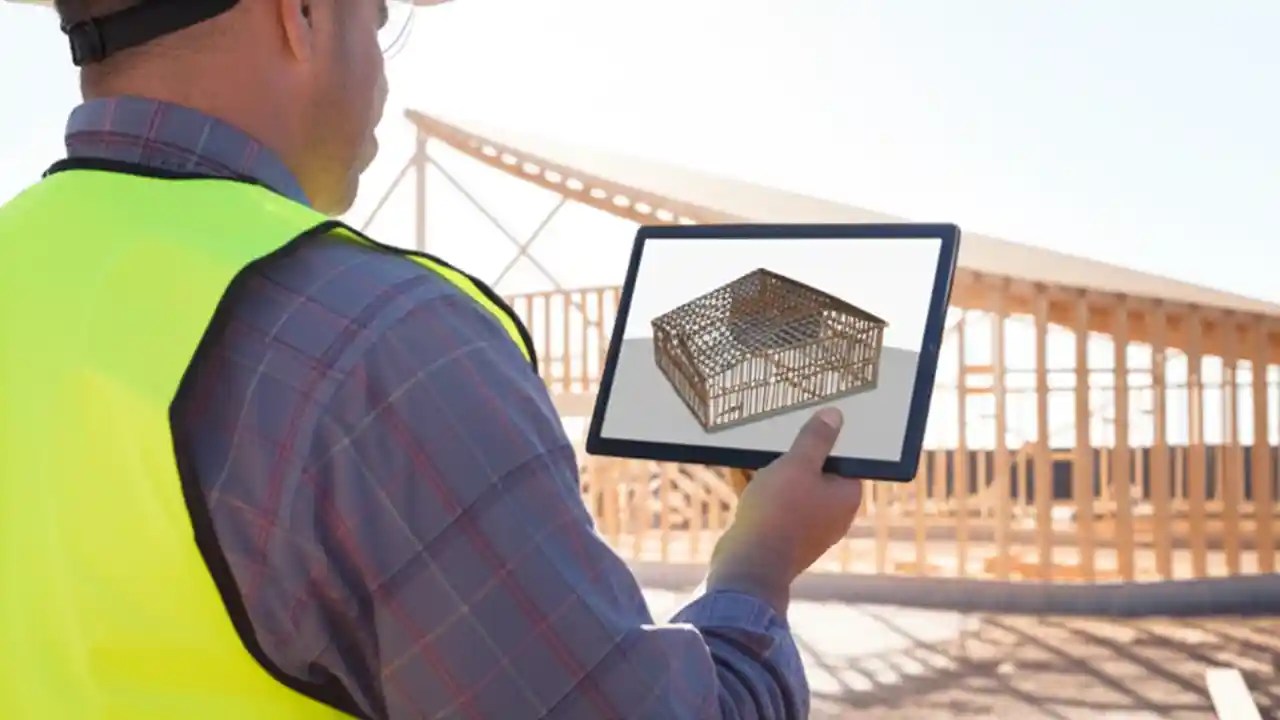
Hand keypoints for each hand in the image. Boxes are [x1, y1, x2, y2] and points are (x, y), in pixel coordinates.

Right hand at [706, 407, 863, 616]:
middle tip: (776, 434)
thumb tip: (835, 416)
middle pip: (816, 472)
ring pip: (792, 487)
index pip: (845, 459)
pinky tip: (739, 471)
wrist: (748, 565)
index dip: (827, 440)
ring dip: (772, 470)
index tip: (809, 423)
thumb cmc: (778, 512)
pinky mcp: (782, 535)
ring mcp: (807, 527)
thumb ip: (816, 439)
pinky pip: (774, 503)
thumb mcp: (797, 465)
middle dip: (794, 454)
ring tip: (753, 451)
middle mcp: (832, 514)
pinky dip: (760, 488)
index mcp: (846, 497)